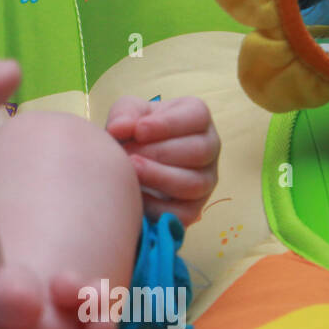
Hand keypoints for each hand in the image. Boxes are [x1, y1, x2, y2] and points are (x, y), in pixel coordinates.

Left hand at [105, 96, 219, 226]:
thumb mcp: (128, 114)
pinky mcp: (194, 208)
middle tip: (127, 154)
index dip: (168, 124)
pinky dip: (157, 207)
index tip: (138, 131)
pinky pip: (184, 213)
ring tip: (131, 172)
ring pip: (195, 183)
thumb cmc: (134, 131)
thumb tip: (119, 128)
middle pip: (199, 151)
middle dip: (158, 153)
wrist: (129, 162)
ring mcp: (205, 180)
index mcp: (197, 117)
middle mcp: (209, 147)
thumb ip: (124, 115)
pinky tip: (136, 196)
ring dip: (158, 177)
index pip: (197, 116)